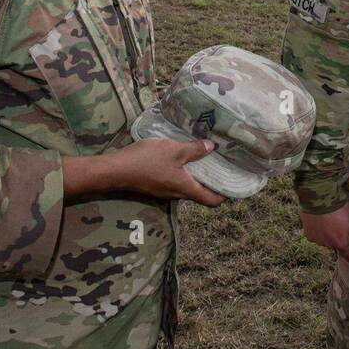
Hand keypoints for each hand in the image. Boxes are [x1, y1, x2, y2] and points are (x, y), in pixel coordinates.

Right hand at [104, 138, 225, 205]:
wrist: (114, 170)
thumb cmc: (146, 161)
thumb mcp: (174, 150)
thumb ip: (194, 149)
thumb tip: (212, 147)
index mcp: (186, 189)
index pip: (212, 201)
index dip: (225, 195)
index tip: (234, 184)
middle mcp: (177, 194)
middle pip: (200, 194)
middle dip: (212, 182)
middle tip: (221, 165)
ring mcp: (165, 191)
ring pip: (187, 186)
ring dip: (196, 175)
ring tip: (204, 157)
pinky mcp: (155, 185)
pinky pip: (176, 181)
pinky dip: (183, 172)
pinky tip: (182, 157)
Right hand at [300, 202, 348, 260]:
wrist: (320, 197)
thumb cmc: (340, 208)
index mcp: (342, 243)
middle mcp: (329, 245)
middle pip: (337, 247)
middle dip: (340, 238)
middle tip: (340, 224)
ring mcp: (318, 240)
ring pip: (326, 241)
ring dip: (328, 234)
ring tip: (329, 220)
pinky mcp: (309, 235)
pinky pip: (317, 236)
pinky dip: (319, 231)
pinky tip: (320, 220)